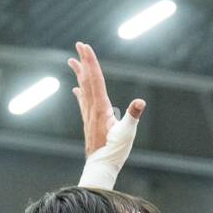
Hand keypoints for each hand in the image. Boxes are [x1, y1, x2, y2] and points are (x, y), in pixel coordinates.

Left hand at [68, 41, 144, 156]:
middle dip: (84, 61)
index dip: (91, 62)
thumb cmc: (114, 152)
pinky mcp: (89, 122)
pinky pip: (83, 102)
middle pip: (87, 80)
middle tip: (78, 45)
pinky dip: (80, 91)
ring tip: (73, 61)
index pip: (96, 79)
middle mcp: (92, 108)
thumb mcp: (127, 134)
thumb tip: (140, 102)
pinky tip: (76, 89)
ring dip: (79, 73)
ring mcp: (89, 115)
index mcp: (101, 107)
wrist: (100, 167)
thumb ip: (133, 117)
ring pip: (83, 88)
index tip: (85, 47)